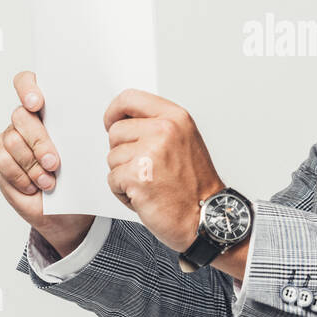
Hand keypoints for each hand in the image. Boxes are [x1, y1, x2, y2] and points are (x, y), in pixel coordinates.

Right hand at [0, 71, 93, 255]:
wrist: (69, 213)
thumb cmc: (79, 179)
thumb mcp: (85, 152)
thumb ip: (79, 130)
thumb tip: (89, 114)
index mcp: (49, 110)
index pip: (28, 82)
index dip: (27, 87)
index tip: (36, 103)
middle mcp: (26, 121)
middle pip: (21, 115)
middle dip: (38, 140)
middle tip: (53, 162)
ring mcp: (10, 138)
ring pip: (12, 139)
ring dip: (32, 164)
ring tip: (49, 181)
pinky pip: (2, 159)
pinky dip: (20, 175)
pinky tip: (34, 186)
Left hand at [104, 88, 223, 251]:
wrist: (205, 218)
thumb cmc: (195, 186)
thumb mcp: (184, 141)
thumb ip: (158, 125)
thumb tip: (126, 120)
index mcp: (175, 118)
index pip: (130, 99)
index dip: (114, 112)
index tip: (111, 122)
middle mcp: (164, 130)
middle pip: (115, 132)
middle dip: (123, 152)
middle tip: (146, 168)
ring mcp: (150, 152)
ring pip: (112, 157)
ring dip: (124, 174)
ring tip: (150, 183)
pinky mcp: (137, 176)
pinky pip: (112, 179)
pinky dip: (123, 192)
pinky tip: (145, 196)